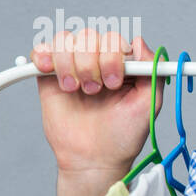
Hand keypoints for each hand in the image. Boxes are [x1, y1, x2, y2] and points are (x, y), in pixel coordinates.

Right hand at [31, 28, 163, 176]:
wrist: (94, 159)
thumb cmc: (123, 134)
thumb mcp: (150, 103)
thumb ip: (153, 70)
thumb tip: (140, 42)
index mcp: (123, 64)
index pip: (115, 39)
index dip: (113, 55)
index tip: (115, 83)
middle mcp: (98, 61)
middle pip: (89, 36)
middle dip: (91, 62)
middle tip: (96, 90)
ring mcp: (73, 66)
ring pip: (65, 40)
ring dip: (70, 63)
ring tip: (76, 90)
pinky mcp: (49, 76)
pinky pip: (41, 50)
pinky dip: (43, 55)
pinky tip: (51, 72)